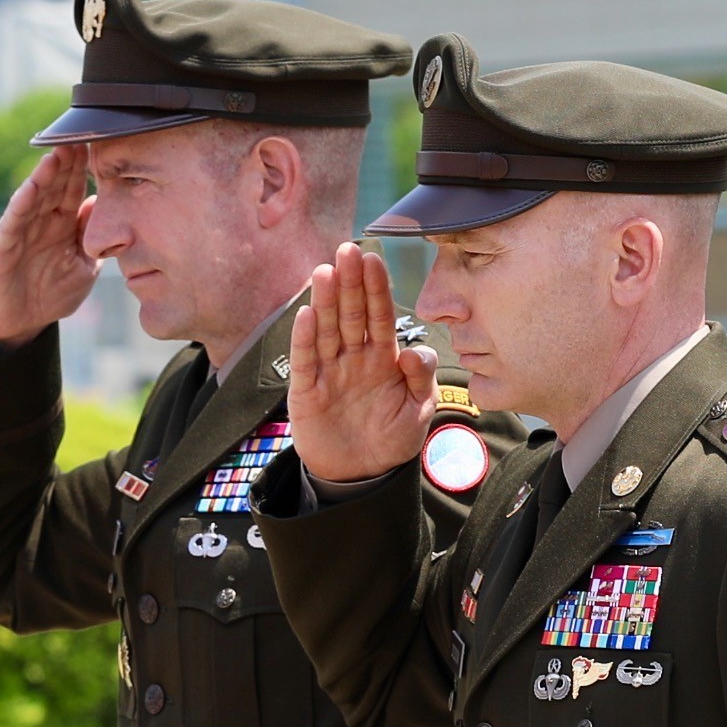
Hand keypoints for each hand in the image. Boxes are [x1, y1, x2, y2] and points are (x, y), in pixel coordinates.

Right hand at [0, 142, 97, 344]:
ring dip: (45, 176)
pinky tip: (31, 189)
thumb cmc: (50, 296)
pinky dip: (21, 204)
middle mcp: (40, 221)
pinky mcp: (2, 247)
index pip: (74, 189)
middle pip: (55, 185)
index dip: (83, 168)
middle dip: (66, 162)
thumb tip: (100, 201)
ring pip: (34, 197)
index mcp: (62, 224)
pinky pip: (13, 222)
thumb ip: (91, 238)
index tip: (98, 143)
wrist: (19, 326)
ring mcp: (20, 231)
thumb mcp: (83, 268)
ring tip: (57, 154)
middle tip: (80, 135)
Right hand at [289, 239, 441, 484]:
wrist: (363, 476)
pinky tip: (306, 314)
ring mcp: (329, 372)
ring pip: (327, 330)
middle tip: (347, 250)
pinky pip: (305, 362)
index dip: (376, 287)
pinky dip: (304, 339)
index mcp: (383, 356)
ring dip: (326, 301)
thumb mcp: (419, 411)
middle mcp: (354, 358)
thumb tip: (415, 351)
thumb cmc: (392, 439)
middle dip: (350, 282)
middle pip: (351, 314)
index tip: (374, 258)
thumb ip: (422, 379)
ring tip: (325, 272)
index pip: (380, 314)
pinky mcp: (306, 393)